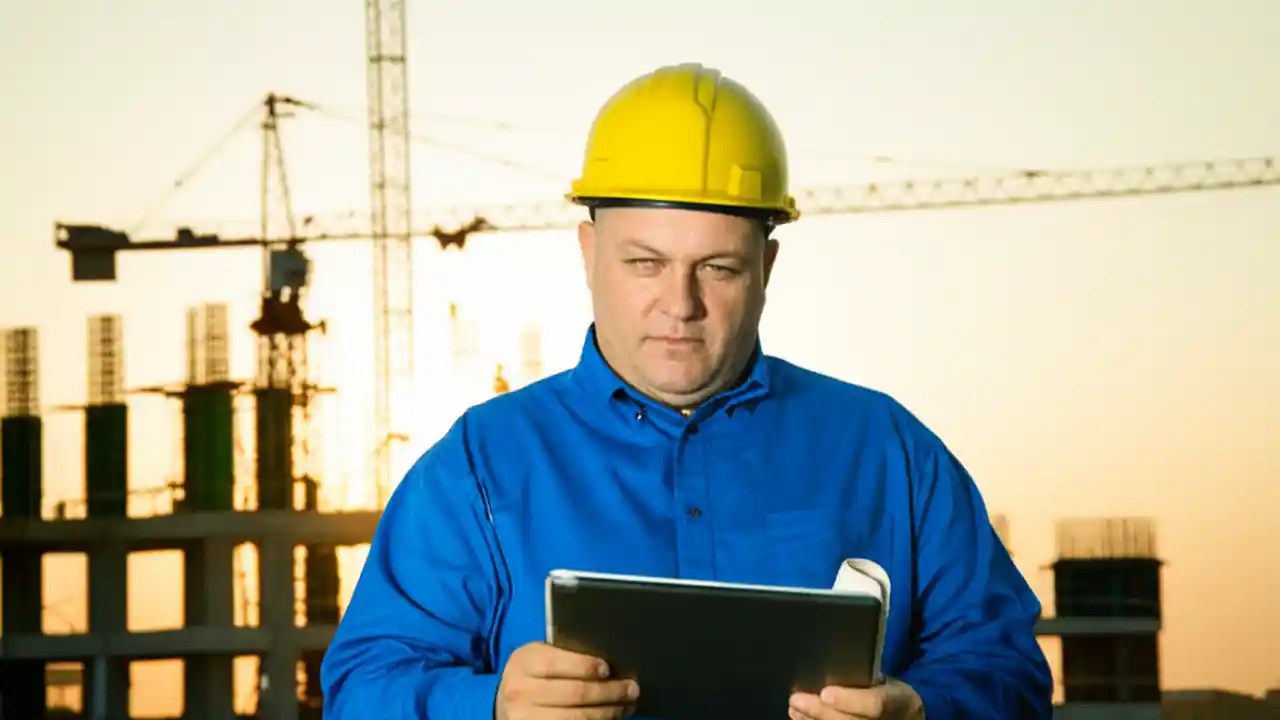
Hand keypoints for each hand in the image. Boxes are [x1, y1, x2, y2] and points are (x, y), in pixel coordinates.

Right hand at [495, 641, 639, 719]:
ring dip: (609, 714)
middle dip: (610, 692)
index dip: (586, 667)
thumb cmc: (532, 676)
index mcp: (524, 662)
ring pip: (578, 719)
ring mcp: (525, 718)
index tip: (608, 669)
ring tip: (627, 706)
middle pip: (575, 694)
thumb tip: (609, 664)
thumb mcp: (538, 657)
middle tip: (632, 689)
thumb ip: (564, 656)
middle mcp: (520, 692)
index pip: (558, 664)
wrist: (504, 705)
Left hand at [789, 678, 924, 719]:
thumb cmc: (890, 692)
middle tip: (797, 699)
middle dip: (821, 713)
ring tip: (795, 709)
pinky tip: (801, 719)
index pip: (875, 704)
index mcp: (898, 701)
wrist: (910, 716)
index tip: (825, 693)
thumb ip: (865, 677)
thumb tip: (829, 662)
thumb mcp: (888, 681)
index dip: (849, 700)